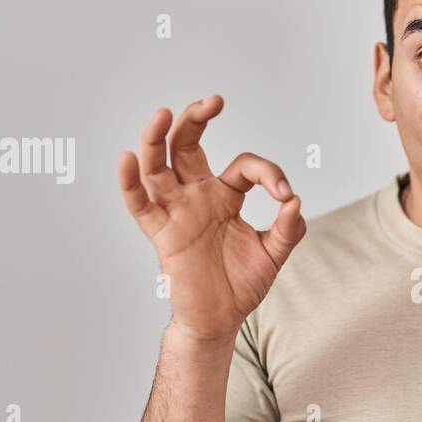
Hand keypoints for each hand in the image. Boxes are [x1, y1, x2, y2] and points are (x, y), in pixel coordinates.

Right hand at [118, 95, 305, 343]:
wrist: (220, 320)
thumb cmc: (242, 284)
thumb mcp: (273, 254)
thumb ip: (287, 229)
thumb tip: (294, 201)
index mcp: (226, 196)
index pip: (244, 166)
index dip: (267, 173)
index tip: (284, 193)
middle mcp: (197, 196)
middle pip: (187, 146)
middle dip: (196, 120)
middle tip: (213, 102)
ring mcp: (177, 212)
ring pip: (158, 166)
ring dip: (156, 139)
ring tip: (164, 114)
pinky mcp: (162, 233)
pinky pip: (139, 204)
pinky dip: (130, 182)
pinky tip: (127, 158)